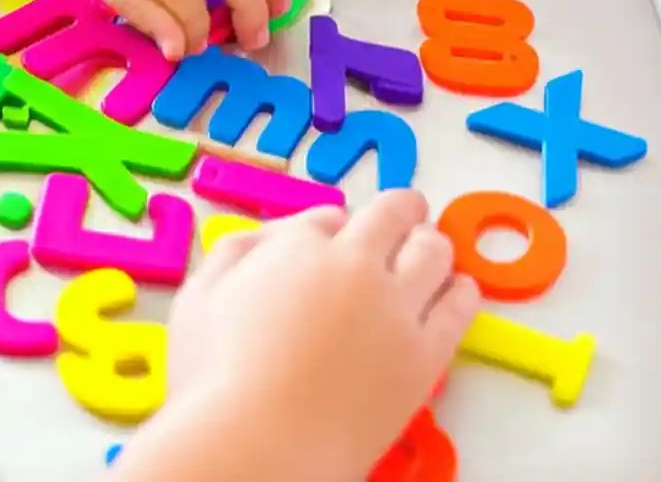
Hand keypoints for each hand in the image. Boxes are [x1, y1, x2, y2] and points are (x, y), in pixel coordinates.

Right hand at [162, 190, 479, 477]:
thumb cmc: (214, 381)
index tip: (336, 240)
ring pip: (436, 249)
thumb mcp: (198, 298)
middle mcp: (356, 265)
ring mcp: (397, 308)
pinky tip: (455, 289)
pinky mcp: (427, 353)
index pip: (331, 215)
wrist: (257, 450)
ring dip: (430, 243)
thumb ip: (236, 252)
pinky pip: (462, 303)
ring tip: (427, 253)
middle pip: (395, 213)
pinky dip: (460, 288)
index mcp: (300, 247)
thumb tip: (276, 234)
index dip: (334, 227)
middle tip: (404, 215)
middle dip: (400, 211)